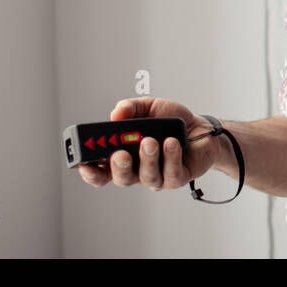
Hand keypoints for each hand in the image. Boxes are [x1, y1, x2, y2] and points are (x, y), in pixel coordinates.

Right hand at [76, 97, 219, 191]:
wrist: (200, 126)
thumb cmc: (170, 121)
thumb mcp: (148, 107)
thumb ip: (129, 108)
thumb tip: (116, 113)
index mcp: (125, 156)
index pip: (102, 172)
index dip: (91, 172)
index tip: (85, 164)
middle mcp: (138, 170)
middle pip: (122, 179)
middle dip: (119, 167)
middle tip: (122, 154)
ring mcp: (158, 177)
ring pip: (147, 177)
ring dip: (148, 158)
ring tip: (151, 141)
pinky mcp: (177, 178)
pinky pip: (171, 174)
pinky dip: (170, 157)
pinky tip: (171, 143)